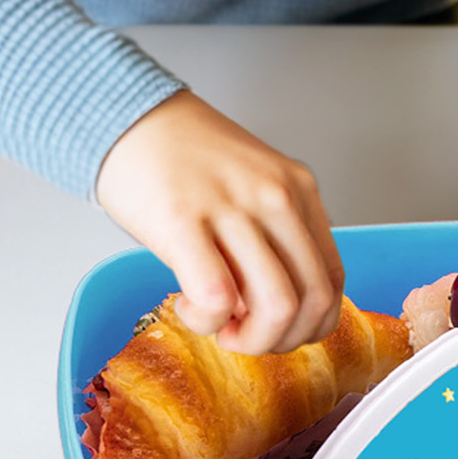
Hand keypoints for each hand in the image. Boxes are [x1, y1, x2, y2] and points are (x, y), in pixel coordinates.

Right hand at [95, 91, 344, 354]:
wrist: (125, 117)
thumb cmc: (179, 157)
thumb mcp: (249, 184)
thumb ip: (270, 234)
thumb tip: (269, 305)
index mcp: (297, 189)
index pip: (332, 280)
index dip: (307, 324)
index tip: (273, 329)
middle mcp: (276, 197)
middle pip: (313, 301)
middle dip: (280, 341)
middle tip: (242, 335)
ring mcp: (233, 208)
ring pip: (277, 307)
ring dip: (248, 340)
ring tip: (216, 324)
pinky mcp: (183, 221)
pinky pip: (217, 299)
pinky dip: (206, 322)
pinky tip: (186, 306)